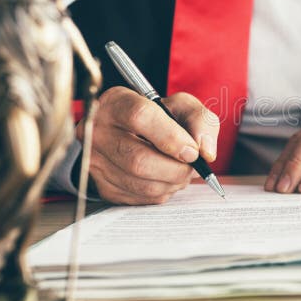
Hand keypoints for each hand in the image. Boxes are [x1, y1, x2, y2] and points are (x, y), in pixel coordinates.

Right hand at [76, 86, 218, 204]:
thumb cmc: (160, 118)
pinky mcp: (102, 186)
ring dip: (172, 183)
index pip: (140, 117)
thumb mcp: (182, 107)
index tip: (192, 151)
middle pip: (138, 159)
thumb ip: (200, 120)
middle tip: (192, 167)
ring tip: (182, 172)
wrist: (133, 135)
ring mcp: (95, 161)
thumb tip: (205, 151)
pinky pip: (139, 198)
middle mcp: (97, 131)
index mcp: (117, 102)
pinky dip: (162, 192)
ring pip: (140, 184)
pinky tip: (166, 179)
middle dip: (176, 169)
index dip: (171, 137)